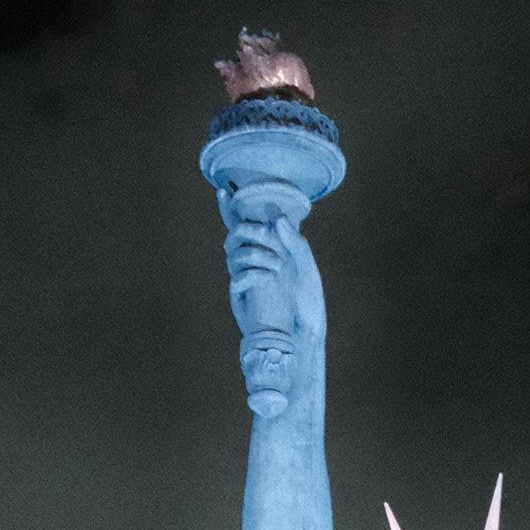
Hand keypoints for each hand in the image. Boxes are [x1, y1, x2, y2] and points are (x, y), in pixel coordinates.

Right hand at [224, 194, 324, 421]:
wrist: (304, 338)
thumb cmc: (308, 305)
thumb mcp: (307, 269)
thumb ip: (295, 242)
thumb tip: (277, 217)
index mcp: (270, 251)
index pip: (246, 225)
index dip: (232, 208)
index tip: (222, 190)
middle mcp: (255, 262)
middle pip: (235, 235)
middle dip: (249, 229)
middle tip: (267, 236)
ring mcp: (247, 280)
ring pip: (234, 254)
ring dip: (255, 252)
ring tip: (276, 265)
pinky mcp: (242, 299)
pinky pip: (237, 278)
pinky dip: (252, 272)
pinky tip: (268, 276)